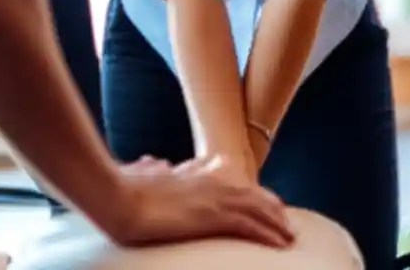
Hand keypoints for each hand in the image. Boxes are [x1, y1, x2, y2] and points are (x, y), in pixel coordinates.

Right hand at [106, 155, 293, 248]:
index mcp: (203, 173)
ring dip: (278, 226)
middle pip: (258, 197)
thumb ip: (154, 168)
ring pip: (260, 211)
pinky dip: (268, 235)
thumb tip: (155, 163)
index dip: (260, 198)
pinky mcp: (213, 216)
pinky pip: (251, 226)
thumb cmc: (126, 187)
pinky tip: (279, 246)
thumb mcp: (146, 173)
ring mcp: (216, 198)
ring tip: (290, 241)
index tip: (271, 209)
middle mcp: (216, 182)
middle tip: (288, 230)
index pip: (242, 184)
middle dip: (275, 214)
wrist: (119, 198)